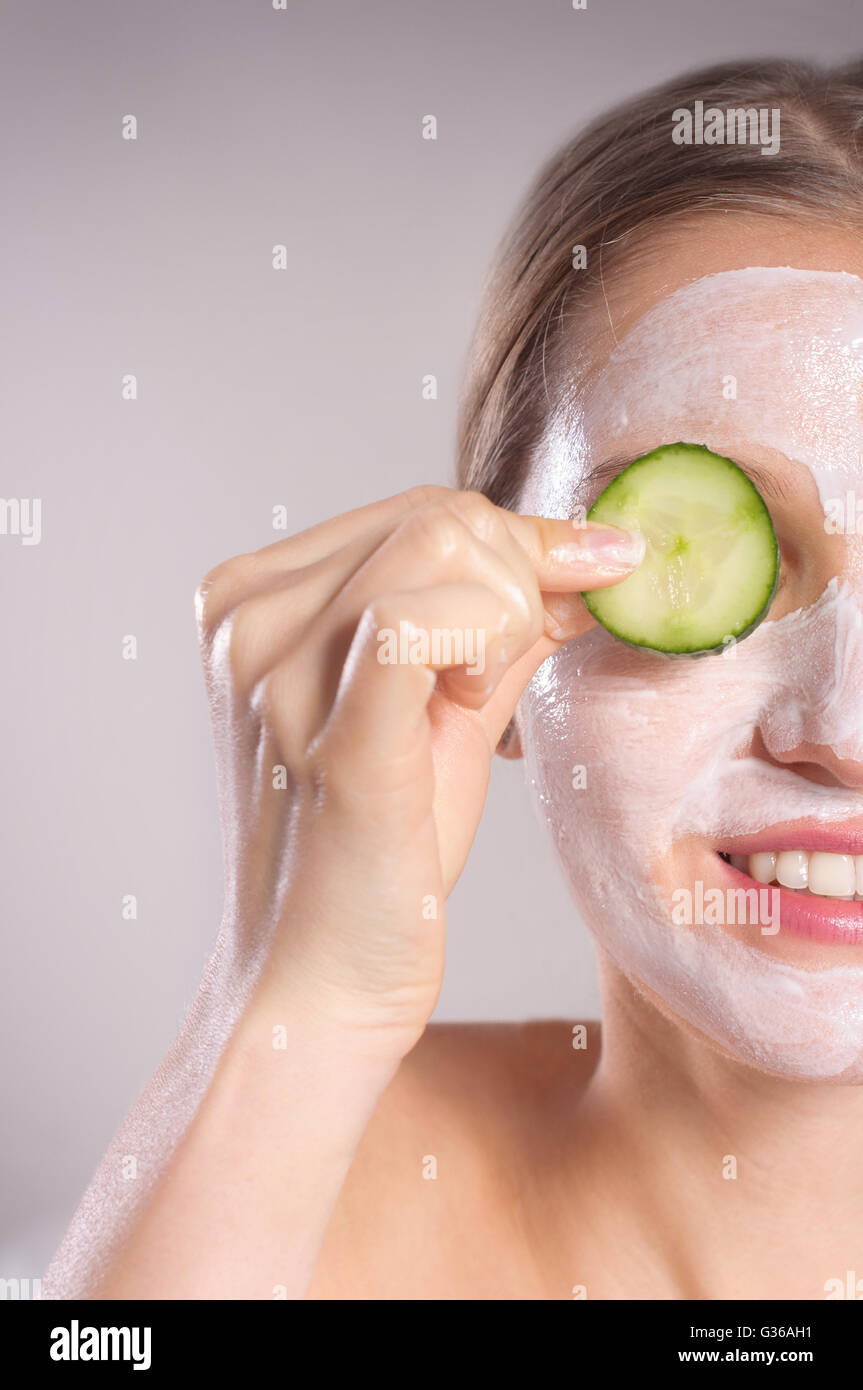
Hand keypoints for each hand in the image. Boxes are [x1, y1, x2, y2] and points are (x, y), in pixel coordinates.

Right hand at [196, 486, 642, 1061]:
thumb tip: (583, 561)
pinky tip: (475, 696)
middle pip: (436, 518)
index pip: (414, 512)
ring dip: (504, 615)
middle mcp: (245, 620)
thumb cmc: (372, 858)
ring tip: (473, 699)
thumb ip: (497, 628)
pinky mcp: (331, 730)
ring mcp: (273, 671)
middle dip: (520, 580)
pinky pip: (417, 615)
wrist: (316, 986)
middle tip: (505, 676)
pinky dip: (484, 638)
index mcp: (251, 603)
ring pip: (441, 545)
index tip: (592, 574)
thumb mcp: (436, 712)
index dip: (518, 543)